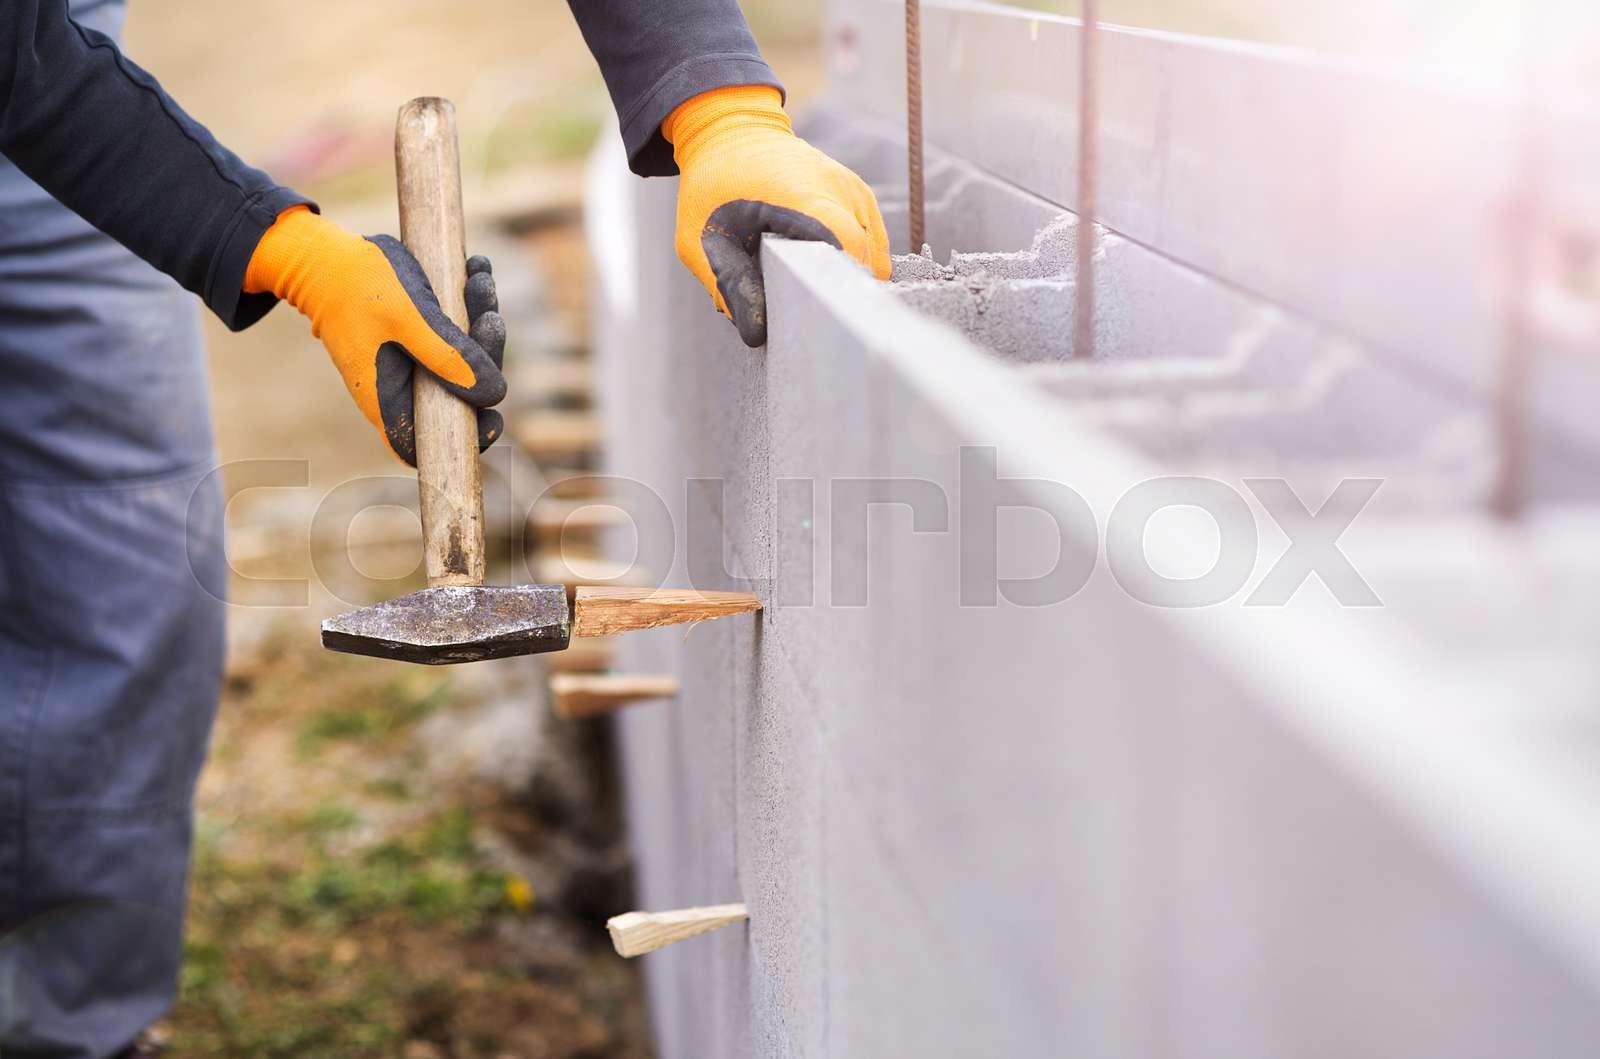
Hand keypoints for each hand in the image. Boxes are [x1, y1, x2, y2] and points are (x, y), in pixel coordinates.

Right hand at [243, 206, 506, 464]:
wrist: (324, 254)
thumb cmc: (357, 287)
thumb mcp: (408, 320)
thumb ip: (448, 357)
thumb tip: (494, 394)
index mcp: (389, 400)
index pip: (429, 444)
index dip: (466, 438)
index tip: (495, 415)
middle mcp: (402, 387)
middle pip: (460, 394)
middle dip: (484, 356)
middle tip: (490, 316)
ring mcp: (411, 361)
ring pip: (462, 356)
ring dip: (480, 318)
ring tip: (482, 277)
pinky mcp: (419, 334)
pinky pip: (453, 327)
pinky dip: (468, 301)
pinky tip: (477, 266)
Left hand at [663, 85, 891, 345]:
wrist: (733, 131)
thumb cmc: (712, 187)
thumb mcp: (701, 239)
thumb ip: (730, 285)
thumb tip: (756, 334)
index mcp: (804, 199)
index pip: (847, 253)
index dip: (839, 292)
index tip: (817, 317)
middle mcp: (841, 192)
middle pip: (865, 262)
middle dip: (841, 293)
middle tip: (809, 314)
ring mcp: (856, 192)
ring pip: (873, 256)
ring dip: (846, 278)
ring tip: (810, 285)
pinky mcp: (861, 196)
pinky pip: (872, 243)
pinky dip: (853, 262)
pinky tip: (820, 267)